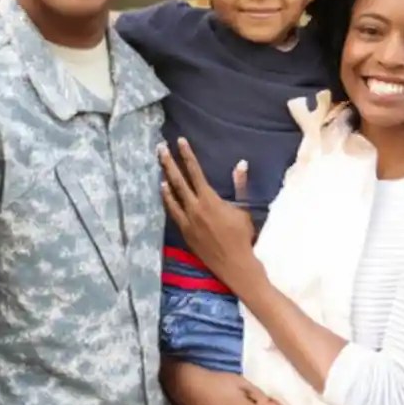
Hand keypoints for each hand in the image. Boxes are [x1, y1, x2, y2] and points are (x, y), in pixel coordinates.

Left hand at [159, 138, 261, 292]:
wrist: (233, 262)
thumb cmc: (242, 235)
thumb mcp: (244, 208)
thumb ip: (240, 185)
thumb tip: (241, 163)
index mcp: (209, 199)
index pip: (195, 172)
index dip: (187, 155)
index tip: (180, 141)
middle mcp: (195, 208)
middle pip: (178, 181)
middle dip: (169, 163)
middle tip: (160, 149)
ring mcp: (187, 220)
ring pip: (171, 196)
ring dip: (165, 180)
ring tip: (160, 168)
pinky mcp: (184, 232)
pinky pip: (172, 212)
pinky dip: (167, 200)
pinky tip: (164, 193)